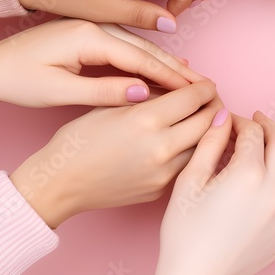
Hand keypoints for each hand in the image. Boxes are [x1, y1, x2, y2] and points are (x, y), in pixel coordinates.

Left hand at [0, 18, 205, 107]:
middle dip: (176, 67)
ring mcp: (92, 23)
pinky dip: (148, 54)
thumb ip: (102, 90)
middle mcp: (93, 23)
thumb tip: (143, 94)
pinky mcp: (88, 28)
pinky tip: (163, 63)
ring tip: (192, 77)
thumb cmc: (15, 79)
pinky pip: (127, 40)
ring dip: (166, 59)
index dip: (170, 76)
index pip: (139, 57)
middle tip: (205, 85)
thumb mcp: (56, 91)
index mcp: (87, 34)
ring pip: (139, 42)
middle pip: (145, 45)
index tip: (195, 91)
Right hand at [10, 81, 220, 227]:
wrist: (61, 184)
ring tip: (200, 121)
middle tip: (211, 101)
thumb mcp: (111, 104)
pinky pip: (186, 166)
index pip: (194, 97)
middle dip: (213, 107)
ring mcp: (164, 173)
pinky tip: (181, 144)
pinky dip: (189, 152)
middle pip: (208, 122)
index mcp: (146, 120)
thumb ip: (149, 93)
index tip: (206, 84)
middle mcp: (161, 148)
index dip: (205, 87)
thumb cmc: (80, 139)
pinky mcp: (162, 191)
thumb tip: (181, 85)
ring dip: (206, 132)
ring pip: (203, 146)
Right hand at [160, 111, 274, 274]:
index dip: (239, 122)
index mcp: (248, 175)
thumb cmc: (185, 231)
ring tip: (272, 145)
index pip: (253, 133)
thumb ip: (210, 143)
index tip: (229, 122)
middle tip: (254, 123)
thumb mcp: (189, 180)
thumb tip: (224, 117)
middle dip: (268, 127)